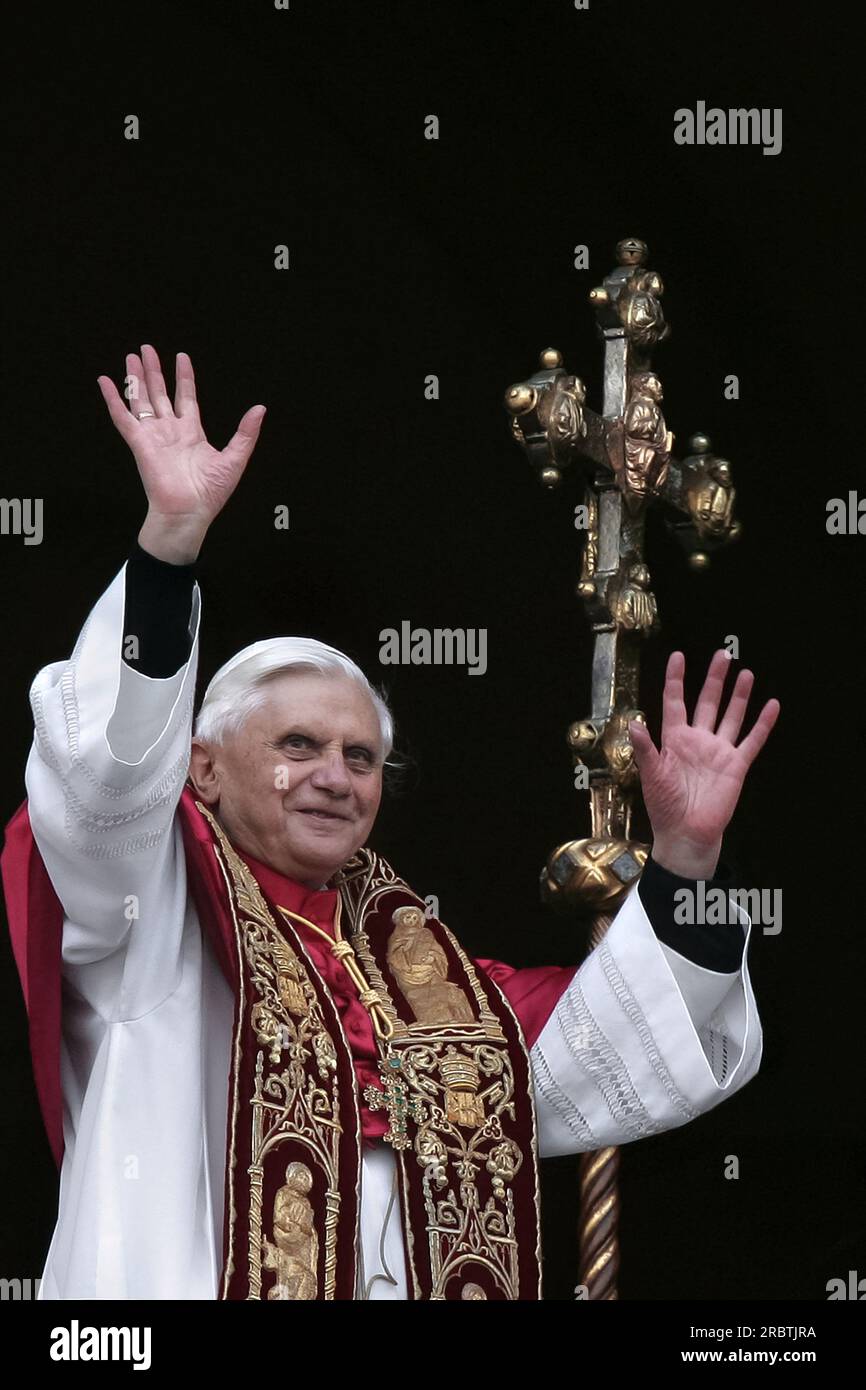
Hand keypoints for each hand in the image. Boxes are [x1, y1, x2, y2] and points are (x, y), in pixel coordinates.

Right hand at [97, 345, 265, 561]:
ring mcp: (153, 436)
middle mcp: (170, 431)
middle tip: (146, 348)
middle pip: (160, 393)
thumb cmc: (210, 494)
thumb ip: (245, 433)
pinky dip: (113, 399)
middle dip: (154, 370)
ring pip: (142, 400)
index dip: (184, 377)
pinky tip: (105, 381)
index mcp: (191, 432)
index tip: (181, 356)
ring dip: (136, 378)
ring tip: (132, 356)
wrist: (189, 513)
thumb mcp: (235, 459)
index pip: (186, 397)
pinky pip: (123, 417)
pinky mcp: (139, 443)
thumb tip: (260, 409)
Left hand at [628, 650, 779, 877]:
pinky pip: (752, 740)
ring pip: (731, 716)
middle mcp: (698, 740)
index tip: (679, 656)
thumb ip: (645, 748)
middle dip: (714, 679)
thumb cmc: (665, 807)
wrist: (687, 834)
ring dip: (738, 695)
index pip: (675, 702)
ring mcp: (718, 751)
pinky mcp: (736, 765)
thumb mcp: (651, 775)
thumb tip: (634, 723)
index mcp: (674, 740)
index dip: (676, 679)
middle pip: (707, 702)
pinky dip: (763, 723)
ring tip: (745, 673)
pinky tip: (771, 705)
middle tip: (722, 655)